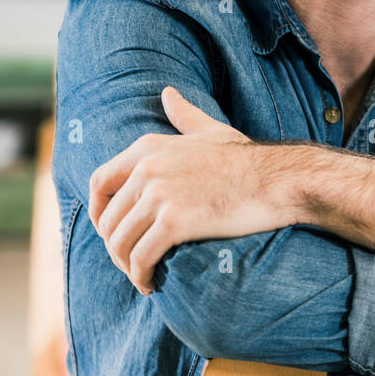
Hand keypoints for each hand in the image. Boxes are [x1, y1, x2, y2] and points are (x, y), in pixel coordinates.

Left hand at [88, 86, 293, 293]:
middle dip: (114, 245)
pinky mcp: (174, 222)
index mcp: (147, 147)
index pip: (98, 182)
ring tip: (141, 275)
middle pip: (108, 218)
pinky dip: (141, 275)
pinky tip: (151, 282)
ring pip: (121, 241)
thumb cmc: (248, 159)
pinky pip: (141, 256)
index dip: (98, 211)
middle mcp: (147, 169)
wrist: (276, 179)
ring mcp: (159, 195)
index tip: (111, 229)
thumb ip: (184, 115)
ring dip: (126, 265)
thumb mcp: (211, 130)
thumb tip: (168, 93)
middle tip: (131, 260)